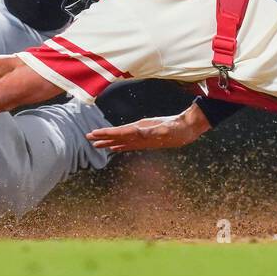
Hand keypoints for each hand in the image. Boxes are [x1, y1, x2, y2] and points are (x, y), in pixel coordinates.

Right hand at [86, 112, 203, 151]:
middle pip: (117, 134)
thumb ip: (151, 131)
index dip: (106, 133)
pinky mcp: (147, 140)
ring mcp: (142, 135)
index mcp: (140, 128)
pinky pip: (130, 144)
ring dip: (109, 142)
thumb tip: (135, 131)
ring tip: (97, 145)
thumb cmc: (178, 128)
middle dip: (102, 136)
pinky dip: (120, 146)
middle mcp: (139, 131)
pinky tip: (115, 149)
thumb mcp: (165, 130)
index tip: (93, 134)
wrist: (188, 126)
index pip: (119, 131)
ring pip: (121, 139)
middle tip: (88, 138)